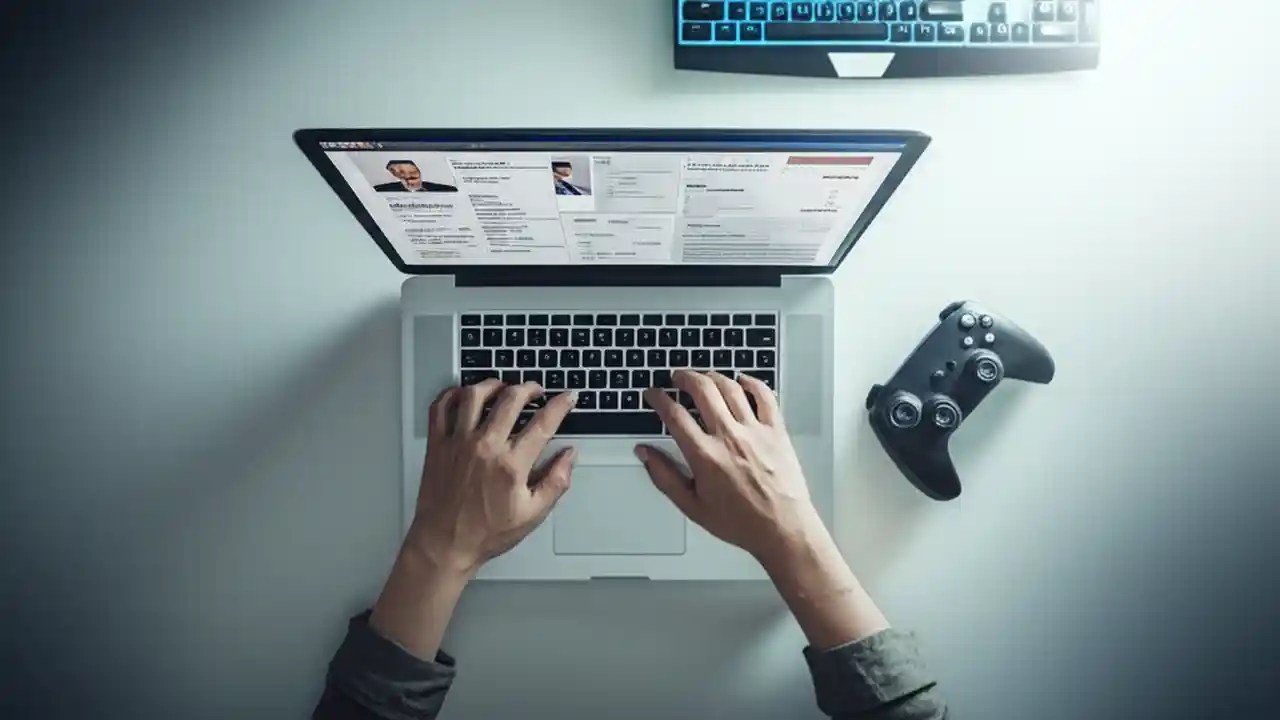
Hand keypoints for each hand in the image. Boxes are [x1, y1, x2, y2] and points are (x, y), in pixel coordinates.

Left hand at [407, 380, 578, 573]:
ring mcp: (458, 442)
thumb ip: (556, 482)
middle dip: (529, 388)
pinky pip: (441, 407)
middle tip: (536, 390)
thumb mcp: (532, 514)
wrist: (444, 544)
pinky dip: (452, 394)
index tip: (568, 397)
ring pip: (474, 395)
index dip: (560, 405)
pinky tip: (465, 395)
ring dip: (493, 384)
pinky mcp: (437, 444)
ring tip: (503, 386)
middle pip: (510, 400)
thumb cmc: (486, 533)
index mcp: (511, 465)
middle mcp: (484, 447)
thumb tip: (569, 456)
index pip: (543, 423)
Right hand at [636, 370, 823, 562]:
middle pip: (702, 390)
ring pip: (730, 388)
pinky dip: (752, 383)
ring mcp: (755, 431)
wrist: (782, 528)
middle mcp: (729, 437)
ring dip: (712, 376)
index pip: (674, 415)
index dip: (658, 398)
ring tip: (703, 376)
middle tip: (677, 377)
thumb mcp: (692, 506)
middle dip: (684, 377)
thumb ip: (665, 477)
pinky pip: (765, 397)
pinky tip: (743, 380)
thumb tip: (645, 454)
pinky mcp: (776, 431)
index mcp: (705, 456)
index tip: (653, 394)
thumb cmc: (740, 522)